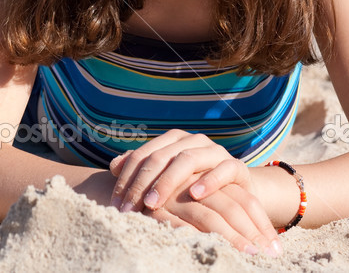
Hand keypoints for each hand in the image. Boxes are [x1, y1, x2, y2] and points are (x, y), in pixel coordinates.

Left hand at [108, 129, 279, 253]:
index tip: (116, 204)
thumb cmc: (194, 183)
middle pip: (161, 157)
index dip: (127, 178)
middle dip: (142, 184)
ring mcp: (215, 151)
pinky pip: (223, 170)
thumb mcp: (167, 177)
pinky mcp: (236, 166)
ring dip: (167, 182)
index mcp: (172, 140)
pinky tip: (194, 194)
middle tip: (130, 208)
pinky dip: (208, 181)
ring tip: (152, 203)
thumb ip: (142, 169)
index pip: (143, 155)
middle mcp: (192, 141)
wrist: (236, 191)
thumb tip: (112, 165)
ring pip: (187, 160)